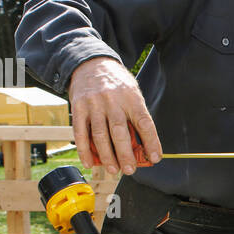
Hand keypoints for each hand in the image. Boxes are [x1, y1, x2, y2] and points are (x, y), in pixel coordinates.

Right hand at [68, 56, 162, 175]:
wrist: (91, 63)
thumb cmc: (116, 82)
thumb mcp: (133, 93)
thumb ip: (137, 115)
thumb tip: (143, 145)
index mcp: (131, 97)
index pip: (144, 122)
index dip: (151, 142)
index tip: (155, 158)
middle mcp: (113, 101)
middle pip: (119, 132)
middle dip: (126, 154)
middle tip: (130, 169)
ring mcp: (94, 104)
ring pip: (100, 135)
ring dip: (106, 156)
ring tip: (113, 169)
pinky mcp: (79, 107)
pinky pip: (80, 132)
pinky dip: (84, 150)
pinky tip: (89, 162)